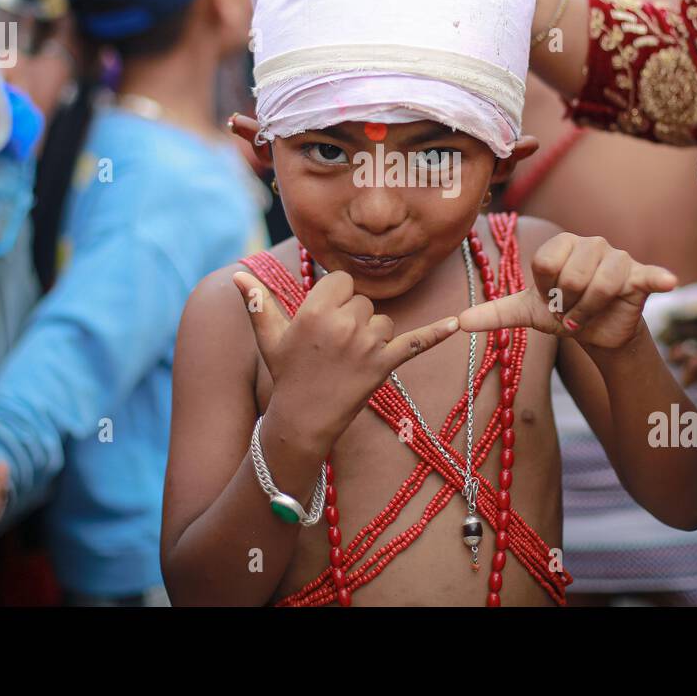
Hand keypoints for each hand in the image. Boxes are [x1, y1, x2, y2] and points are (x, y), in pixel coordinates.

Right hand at [232, 268, 460, 452]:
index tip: (325, 318)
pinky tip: (457, 324)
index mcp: (315, 310)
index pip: (342, 281)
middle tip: (333, 346)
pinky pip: (416, 341)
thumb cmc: (286, 375)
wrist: (304, 420)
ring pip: (382, 320)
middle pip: (363, 300)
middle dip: (352, 318)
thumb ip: (258, 302)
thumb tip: (238, 275)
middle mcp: (343, 323)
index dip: (335, 297)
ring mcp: (367, 344)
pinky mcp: (386, 363)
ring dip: (372, 335)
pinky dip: (436, 333)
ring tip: (348, 360)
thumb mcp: (269, 339)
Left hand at [457, 233, 676, 350]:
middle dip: (567, 307)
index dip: (546, 291)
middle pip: (571, 276)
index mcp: (561, 244)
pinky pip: (647, 275)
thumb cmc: (564, 313)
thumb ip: (495, 314)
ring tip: (587, 317)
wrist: (599, 333)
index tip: (552, 300)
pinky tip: (669, 282)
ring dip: (588, 313)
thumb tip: (458, 321)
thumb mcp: (528, 313)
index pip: (545, 263)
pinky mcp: (640, 276)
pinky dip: (658, 277)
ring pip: (598, 286)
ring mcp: (618, 257)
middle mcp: (590, 243)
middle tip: (571, 313)